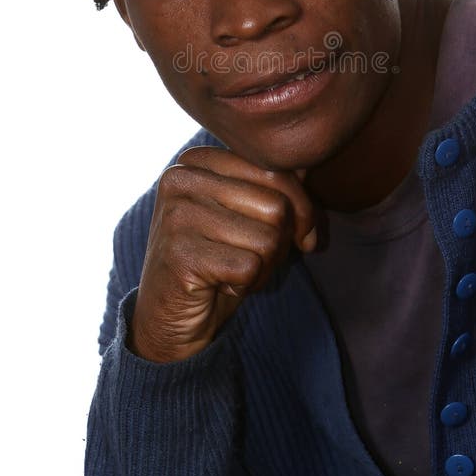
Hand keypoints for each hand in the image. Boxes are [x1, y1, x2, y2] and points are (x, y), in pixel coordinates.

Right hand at [128, 146, 316, 362]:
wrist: (168, 315)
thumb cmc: (217, 259)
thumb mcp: (246, 214)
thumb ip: (273, 186)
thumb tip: (307, 164)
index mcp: (197, 160)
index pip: (275, 171)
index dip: (302, 209)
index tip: (302, 236)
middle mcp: (181, 179)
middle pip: (276, 207)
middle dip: (281, 243)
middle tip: (255, 259)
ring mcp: (176, 216)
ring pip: (268, 239)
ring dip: (264, 267)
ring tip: (234, 271)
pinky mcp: (180, 255)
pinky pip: (249, 268)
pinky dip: (247, 284)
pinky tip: (221, 285)